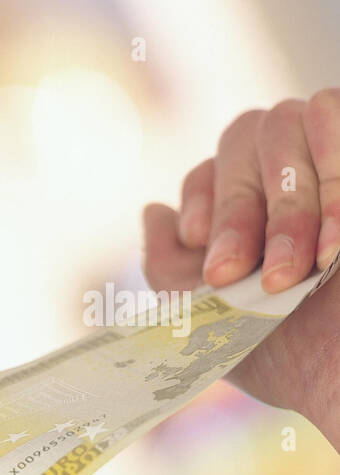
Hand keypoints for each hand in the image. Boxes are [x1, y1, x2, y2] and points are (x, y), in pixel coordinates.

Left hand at [141, 91, 339, 446]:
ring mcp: (336, 159)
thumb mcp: (215, 316)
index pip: (214, 166)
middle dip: (237, 211)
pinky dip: (332, 189)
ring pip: (296, 120)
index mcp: (257, 200)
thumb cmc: (292, 354)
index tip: (198, 245)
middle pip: (248, 136)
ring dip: (287, 207)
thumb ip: (173, 267)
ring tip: (290, 275)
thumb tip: (153, 211)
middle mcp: (299, 168)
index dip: (202, 198)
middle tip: (231, 275)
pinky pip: (339, 121)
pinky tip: (331, 249)